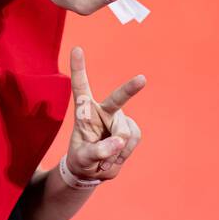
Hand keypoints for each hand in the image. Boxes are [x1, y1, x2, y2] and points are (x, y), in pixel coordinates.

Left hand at [65, 47, 145, 182]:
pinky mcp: (130, 130)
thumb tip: (118, 141)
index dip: (78, 68)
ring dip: (116, 150)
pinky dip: (123, 153)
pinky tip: (114, 157)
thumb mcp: (83, 159)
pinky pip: (131, 141)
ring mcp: (119, 119)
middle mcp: (103, 110)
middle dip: (130, 90)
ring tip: (104, 159)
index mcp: (84, 111)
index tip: (77, 49)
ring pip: (125, 132)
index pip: (80, 86)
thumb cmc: (82, 160)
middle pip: (117, 99)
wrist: (93, 170)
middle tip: (141, 79)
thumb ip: (97, 151)